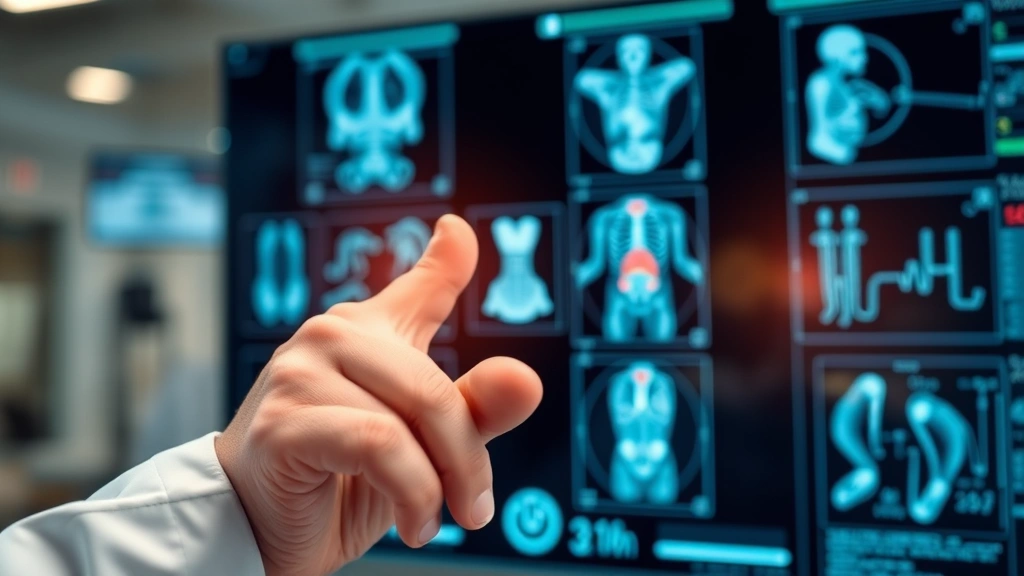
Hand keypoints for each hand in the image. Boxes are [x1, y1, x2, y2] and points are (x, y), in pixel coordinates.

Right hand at [216, 215, 542, 575]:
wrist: (259, 533)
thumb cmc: (337, 481)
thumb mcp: (421, 448)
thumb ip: (472, 412)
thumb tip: (527, 379)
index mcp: (366, 333)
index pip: (419, 285)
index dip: (448, 258)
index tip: (458, 231)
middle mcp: (331, 336)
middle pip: (433, 387)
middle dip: (466, 457)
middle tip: (475, 508)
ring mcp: (300, 372)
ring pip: (408, 419)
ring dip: (435, 487)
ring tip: (428, 522)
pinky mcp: (283, 420)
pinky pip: (378, 444)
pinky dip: (410, 492)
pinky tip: (410, 523)